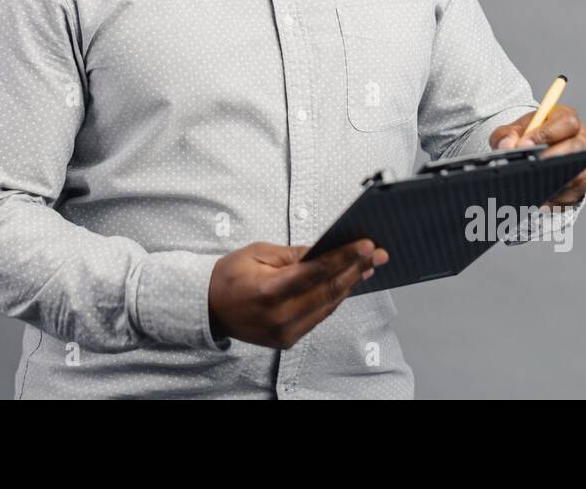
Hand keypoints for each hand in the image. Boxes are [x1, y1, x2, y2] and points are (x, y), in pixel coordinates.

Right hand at [207, 239, 388, 348]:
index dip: (344, 257)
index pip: (315, 272)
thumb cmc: (228, 276)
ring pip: (328, 306)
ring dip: (350, 284)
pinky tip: (347, 283)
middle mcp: (279, 317)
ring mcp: (285, 332)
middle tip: (377, 253)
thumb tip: (323, 250)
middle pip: (328, 291)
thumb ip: (292, 255)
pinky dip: (334, 299)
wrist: (207, 308)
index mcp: (268, 292)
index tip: (365, 245)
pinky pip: (318, 317)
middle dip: (356, 269)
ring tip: (368, 266)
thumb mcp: (256, 254)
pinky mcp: (288, 340)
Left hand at [489, 104, 585, 207]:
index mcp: (565, 119)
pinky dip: (555, 200)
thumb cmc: (528, 137)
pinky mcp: (582, 183)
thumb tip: (507, 146)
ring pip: (577, 174)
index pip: (566, 122)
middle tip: (530, 168)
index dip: (546, 134)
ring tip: (531, 187)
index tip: (524, 145)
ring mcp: (585, 162)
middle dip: (551, 158)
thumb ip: (506, 135)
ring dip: (554, 182)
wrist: (536, 150)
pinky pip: (573, 194)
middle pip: (576, 148)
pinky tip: (538, 202)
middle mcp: (581, 138)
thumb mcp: (513, 131)